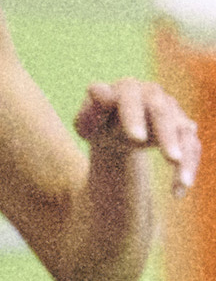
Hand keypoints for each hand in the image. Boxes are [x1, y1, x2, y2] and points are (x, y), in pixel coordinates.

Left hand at [77, 77, 199, 191]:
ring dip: (186, 158)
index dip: (134, 117)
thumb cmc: (98, 124)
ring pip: (184, 132)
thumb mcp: (87, 122)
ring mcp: (172, 111)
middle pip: (163, 113)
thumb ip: (90, 110)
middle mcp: (153, 95)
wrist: (114, 129)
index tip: (136, 138)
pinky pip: (193, 147)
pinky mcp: (184, 129)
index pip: (131, 99)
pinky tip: (177, 192)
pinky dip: (189, 168)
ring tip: (182, 183)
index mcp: (127, 89)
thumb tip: (98, 91)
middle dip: (168, 136)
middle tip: (170, 158)